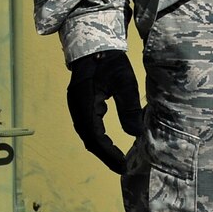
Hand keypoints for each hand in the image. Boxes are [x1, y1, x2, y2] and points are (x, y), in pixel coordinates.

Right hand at [66, 50, 144, 173]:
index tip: (123, 164)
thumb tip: (136, 134)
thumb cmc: (110, 60)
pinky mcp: (81, 102)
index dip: (107, 152)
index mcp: (84, 100)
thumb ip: (129, 108)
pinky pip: (88, 125)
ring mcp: (77, 104)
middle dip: (104, 154)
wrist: (95, 43)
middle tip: (122, 167)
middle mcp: (76, 105)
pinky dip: (98, 137)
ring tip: (118, 159)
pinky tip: (110, 142)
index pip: (93, 134)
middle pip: (88, 137)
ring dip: (101, 147)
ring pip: (86, 132)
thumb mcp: (124, 82)